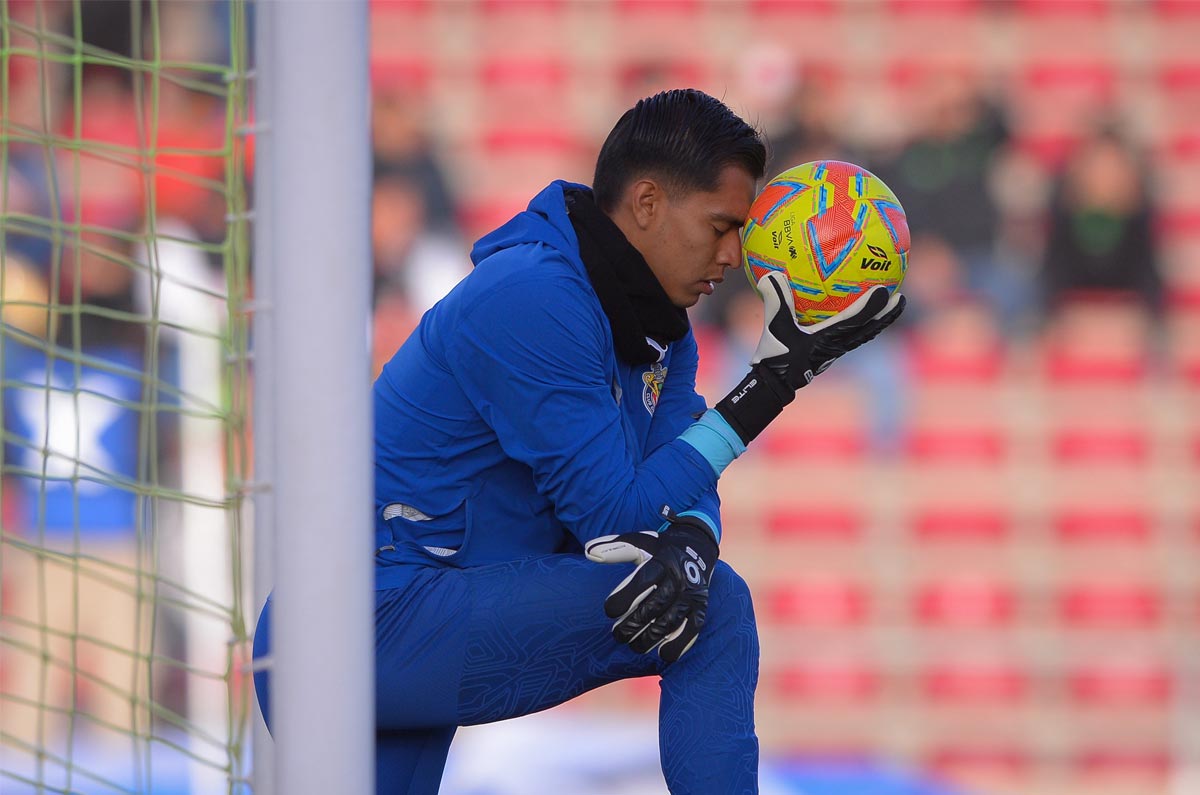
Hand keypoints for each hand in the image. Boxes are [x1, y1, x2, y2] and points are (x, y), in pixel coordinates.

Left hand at [584, 509, 718, 662]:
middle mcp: (680, 578)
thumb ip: (614, 549)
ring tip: (632, 645)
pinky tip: (661, 652)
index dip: (624, 598)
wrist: (695, 550)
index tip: (609, 611)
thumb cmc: (657, 551)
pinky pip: (691, 631)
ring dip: (649, 638)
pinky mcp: (701, 609)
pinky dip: (677, 644)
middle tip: (617, 635)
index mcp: (662, 561)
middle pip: (654, 607)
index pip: (642, 582)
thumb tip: (589, 552)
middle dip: (633, 625)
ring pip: (669, 622)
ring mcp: (692, 595)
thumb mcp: (638, 543)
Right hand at [752, 270, 905, 388]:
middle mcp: (837, 346)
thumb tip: (771, 275)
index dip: (871, 307)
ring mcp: (836, 350)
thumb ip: (774, 300)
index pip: (855, 322)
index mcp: (827, 340)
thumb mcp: (773, 327)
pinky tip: (859, 313)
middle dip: (886, 315)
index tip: (885, 291)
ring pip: (864, 333)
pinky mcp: (831, 352)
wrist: (775, 382)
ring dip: (879, 320)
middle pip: (869, 330)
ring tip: (890, 305)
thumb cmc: (775, 355)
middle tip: (900, 298)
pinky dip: (862, 323)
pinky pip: (852, 335)